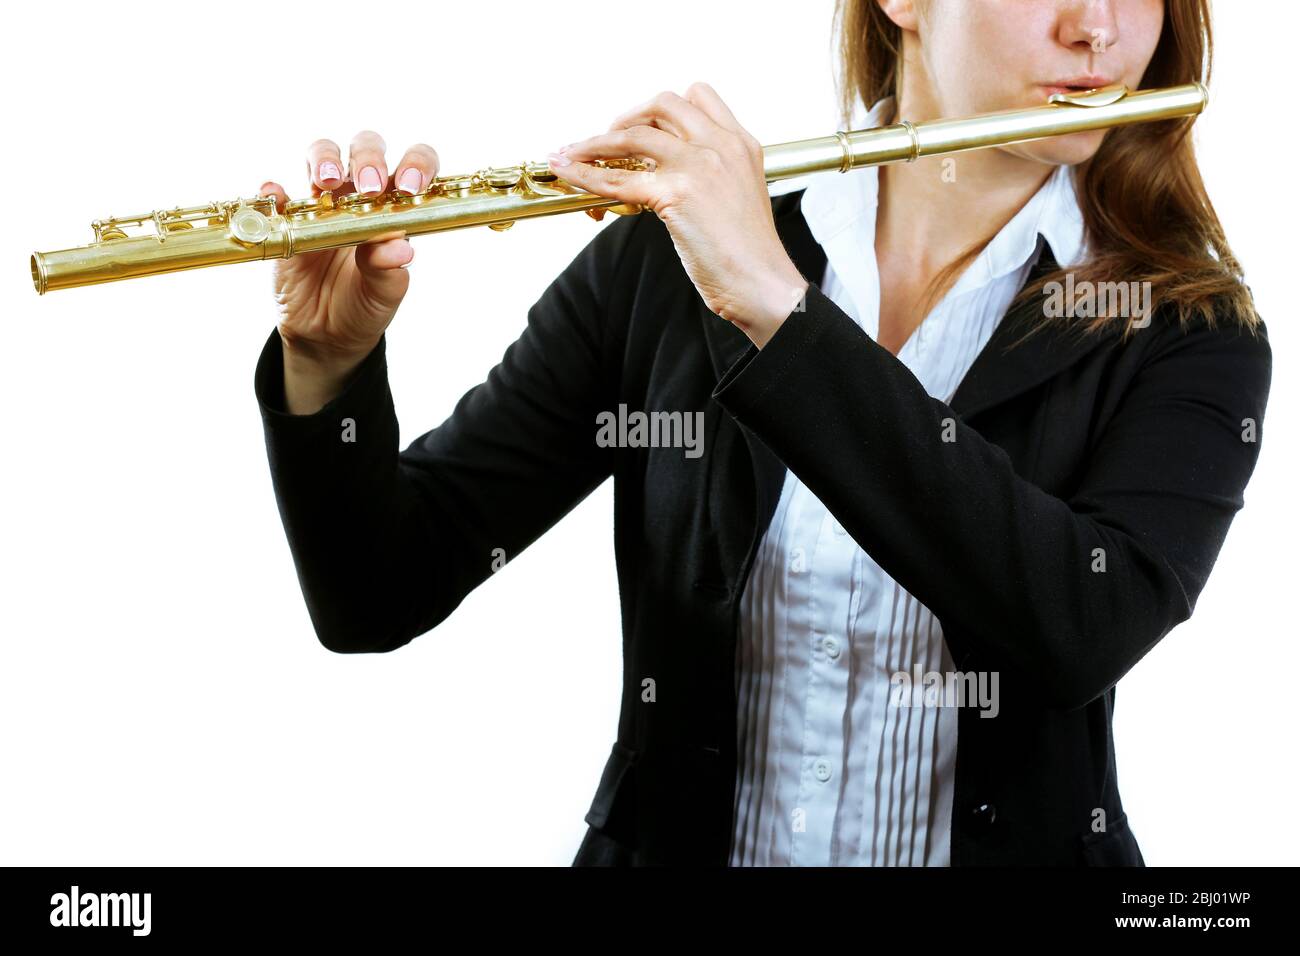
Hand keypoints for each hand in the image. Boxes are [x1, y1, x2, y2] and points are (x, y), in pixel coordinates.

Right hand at [258, 131, 439, 369]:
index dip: (416, 166)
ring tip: (326, 181)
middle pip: (366, 150)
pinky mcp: (288, 219)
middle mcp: (360, 197)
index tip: (410, 187)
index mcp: (394, 209)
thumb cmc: (365, 306)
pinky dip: (274, 191)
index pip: (413, 168)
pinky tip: (276, 197)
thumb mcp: (384, 295)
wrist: (326, 335)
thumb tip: (401, 248)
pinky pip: (277, 195)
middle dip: (369, 158)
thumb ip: (389, 270)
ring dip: (324, 158)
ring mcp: (322, 204)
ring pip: (322, 156)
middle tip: (369, 186)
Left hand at [546, 82, 808, 347]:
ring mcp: (698, 165)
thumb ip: (713, 178)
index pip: (697, 97)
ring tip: (570, 155)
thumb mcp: (738, 199)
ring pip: (631, 135)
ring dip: (594, 143)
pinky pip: (617, 178)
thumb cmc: (750, 256)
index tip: (642, 127)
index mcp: (740, 143)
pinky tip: (566, 170)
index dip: (662, 109)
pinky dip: (585, 172)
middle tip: (608, 140)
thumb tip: (669, 182)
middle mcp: (721, 145)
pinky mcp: (677, 193)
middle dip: (627, 116)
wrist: (762, 284)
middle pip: (662, 104)